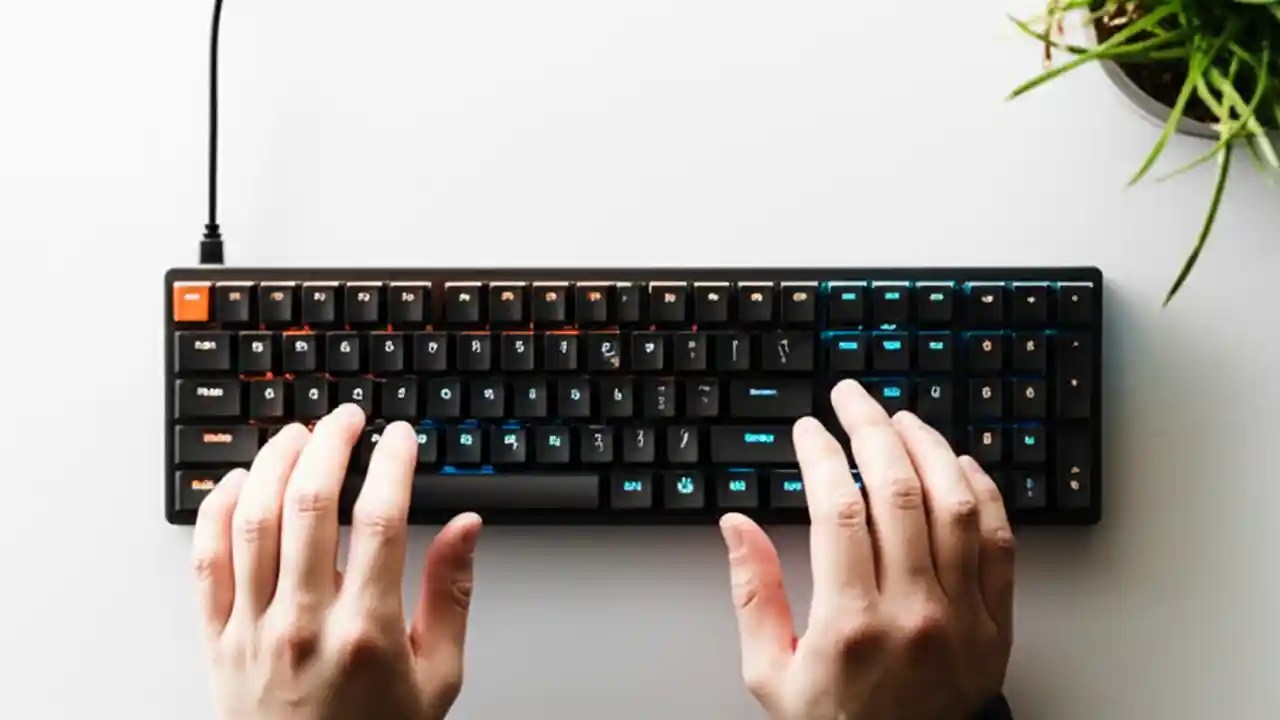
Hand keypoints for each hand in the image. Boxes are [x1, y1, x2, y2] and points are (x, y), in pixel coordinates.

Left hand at [190, 404, 482, 719]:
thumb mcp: (439, 675)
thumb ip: (452, 594)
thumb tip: (467, 527)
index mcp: (368, 631)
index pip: (381, 521)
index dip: (394, 464)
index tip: (401, 438)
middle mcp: (304, 623)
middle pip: (310, 506)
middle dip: (331, 444)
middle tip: (347, 418)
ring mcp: (253, 629)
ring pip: (253, 522)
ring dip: (274, 464)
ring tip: (297, 435)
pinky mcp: (216, 639)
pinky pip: (205, 560)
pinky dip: (215, 511)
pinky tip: (237, 483)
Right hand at [719, 380, 1014, 719]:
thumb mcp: (770, 671)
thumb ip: (753, 593)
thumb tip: (735, 525)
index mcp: (848, 623)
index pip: (837, 508)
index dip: (821, 455)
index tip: (808, 430)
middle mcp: (911, 612)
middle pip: (898, 491)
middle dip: (870, 428)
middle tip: (852, 398)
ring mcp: (961, 615)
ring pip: (954, 505)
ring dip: (928, 448)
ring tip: (901, 420)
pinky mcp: (996, 623)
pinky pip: (999, 541)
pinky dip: (982, 493)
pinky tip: (960, 465)